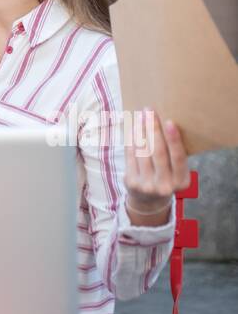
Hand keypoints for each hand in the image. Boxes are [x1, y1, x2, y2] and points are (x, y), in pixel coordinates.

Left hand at [124, 107, 190, 225]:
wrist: (149, 201)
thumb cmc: (166, 178)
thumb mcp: (176, 172)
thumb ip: (174, 155)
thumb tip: (164, 124)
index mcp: (181, 182)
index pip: (178, 158)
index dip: (173, 140)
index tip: (169, 122)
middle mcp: (165, 186)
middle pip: (158, 152)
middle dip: (153, 129)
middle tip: (149, 112)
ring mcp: (147, 186)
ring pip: (142, 152)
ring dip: (140, 131)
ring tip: (140, 116)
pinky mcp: (132, 183)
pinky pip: (131, 156)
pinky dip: (132, 140)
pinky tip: (132, 129)